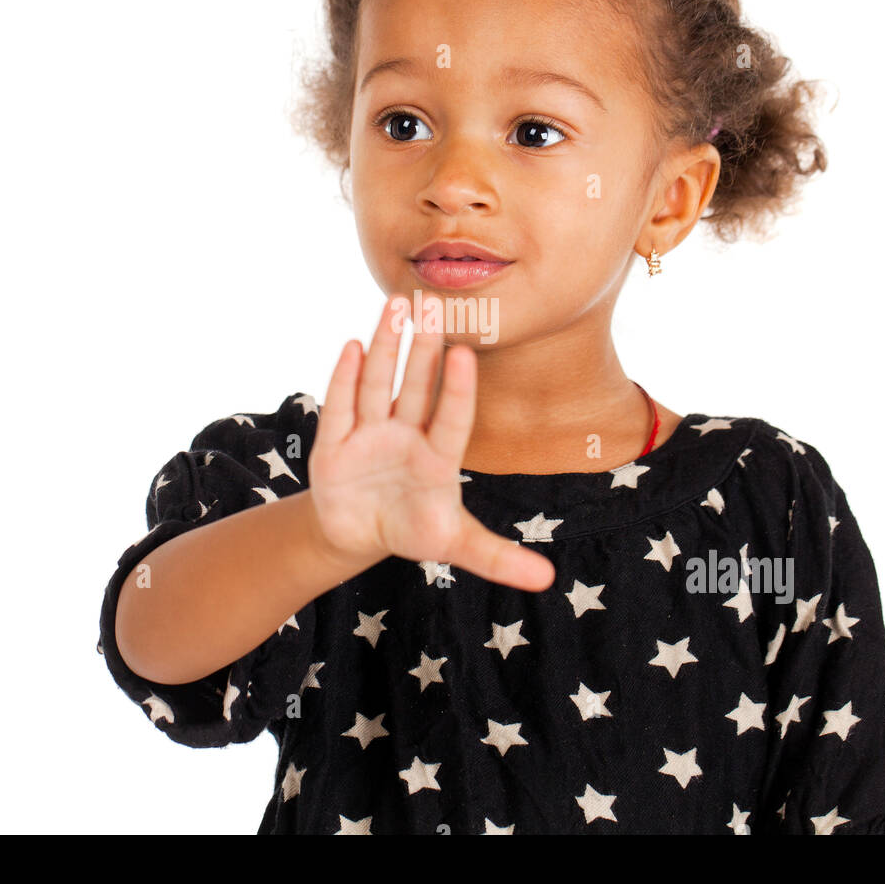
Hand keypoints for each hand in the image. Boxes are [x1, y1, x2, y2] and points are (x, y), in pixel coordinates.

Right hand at [308, 294, 555, 591]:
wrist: (360, 534)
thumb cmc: (414, 529)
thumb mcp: (456, 544)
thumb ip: (498, 557)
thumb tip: (548, 580)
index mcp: (439, 456)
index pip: (450, 417)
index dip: (455, 389)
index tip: (464, 353)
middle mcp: (407, 434)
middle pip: (415, 386)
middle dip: (423, 348)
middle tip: (434, 303)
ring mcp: (370, 434)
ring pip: (378, 384)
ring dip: (384, 346)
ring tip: (395, 305)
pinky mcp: (335, 443)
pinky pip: (340, 406)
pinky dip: (344, 378)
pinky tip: (352, 344)